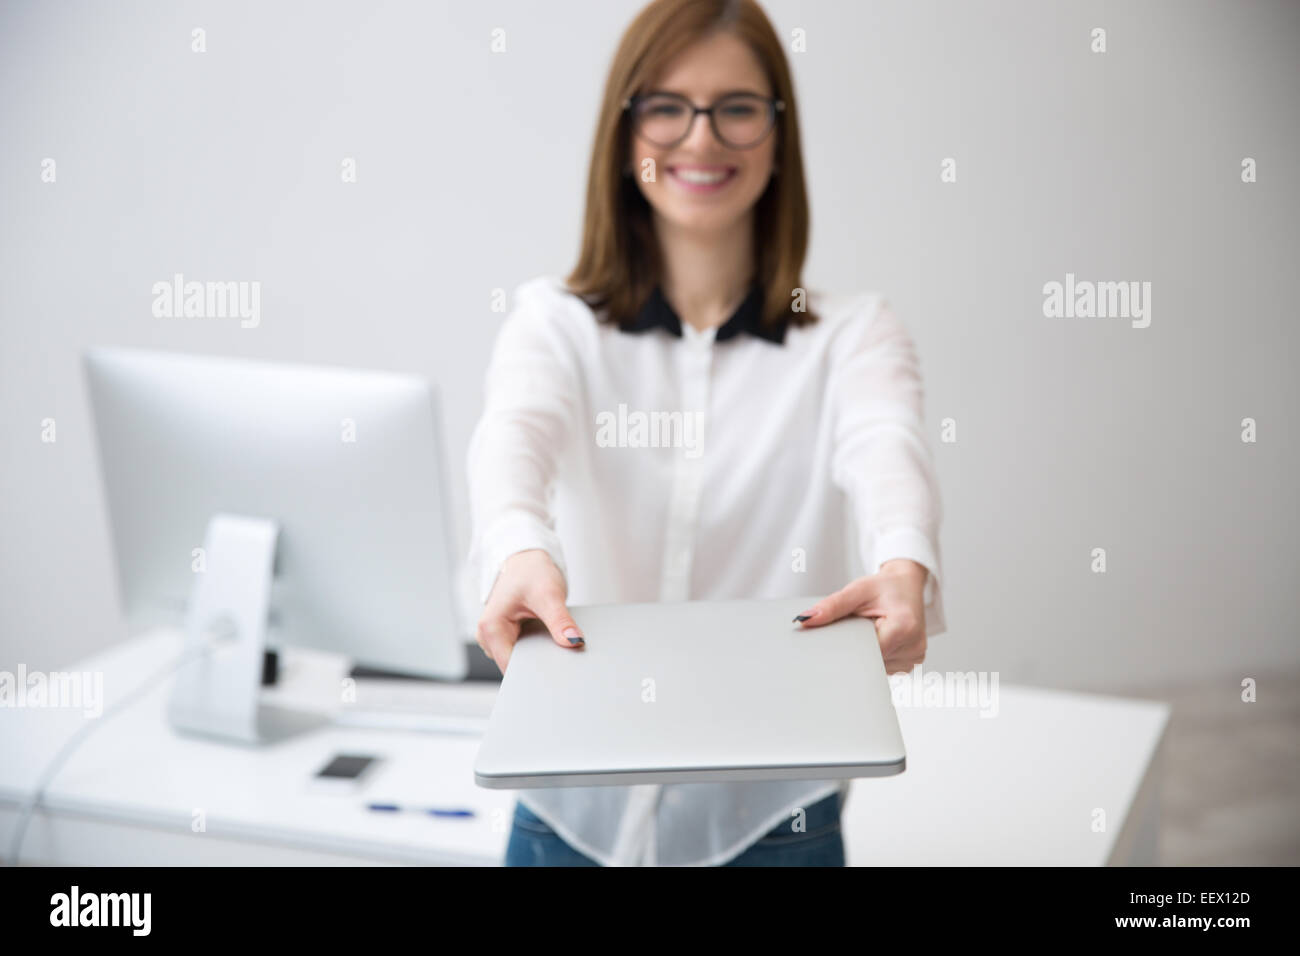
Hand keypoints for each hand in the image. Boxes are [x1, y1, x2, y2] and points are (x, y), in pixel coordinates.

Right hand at [475, 549, 584, 673]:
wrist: (526, 560)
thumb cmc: (531, 571)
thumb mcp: (548, 594)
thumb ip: (560, 620)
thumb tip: (574, 642)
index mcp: (490, 628)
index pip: (511, 668)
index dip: (535, 672)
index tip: (558, 670)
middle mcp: (488, 637)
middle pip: (515, 667)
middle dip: (539, 664)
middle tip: (562, 653)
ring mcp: (496, 639)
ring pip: (521, 662)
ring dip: (539, 657)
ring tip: (555, 642)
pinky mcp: (507, 638)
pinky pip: (524, 654)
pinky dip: (538, 651)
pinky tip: (550, 640)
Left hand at [794, 559, 927, 674]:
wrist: (907, 586)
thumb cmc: (885, 587)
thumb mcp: (857, 590)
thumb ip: (832, 606)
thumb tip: (805, 620)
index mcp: (904, 626)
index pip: (866, 650)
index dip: (848, 645)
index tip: (838, 637)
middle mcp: (914, 645)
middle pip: (871, 660)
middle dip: (856, 648)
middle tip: (853, 628)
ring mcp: (914, 656)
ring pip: (877, 666)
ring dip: (866, 652)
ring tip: (870, 630)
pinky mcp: (912, 662)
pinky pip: (885, 667)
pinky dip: (876, 654)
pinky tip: (877, 639)